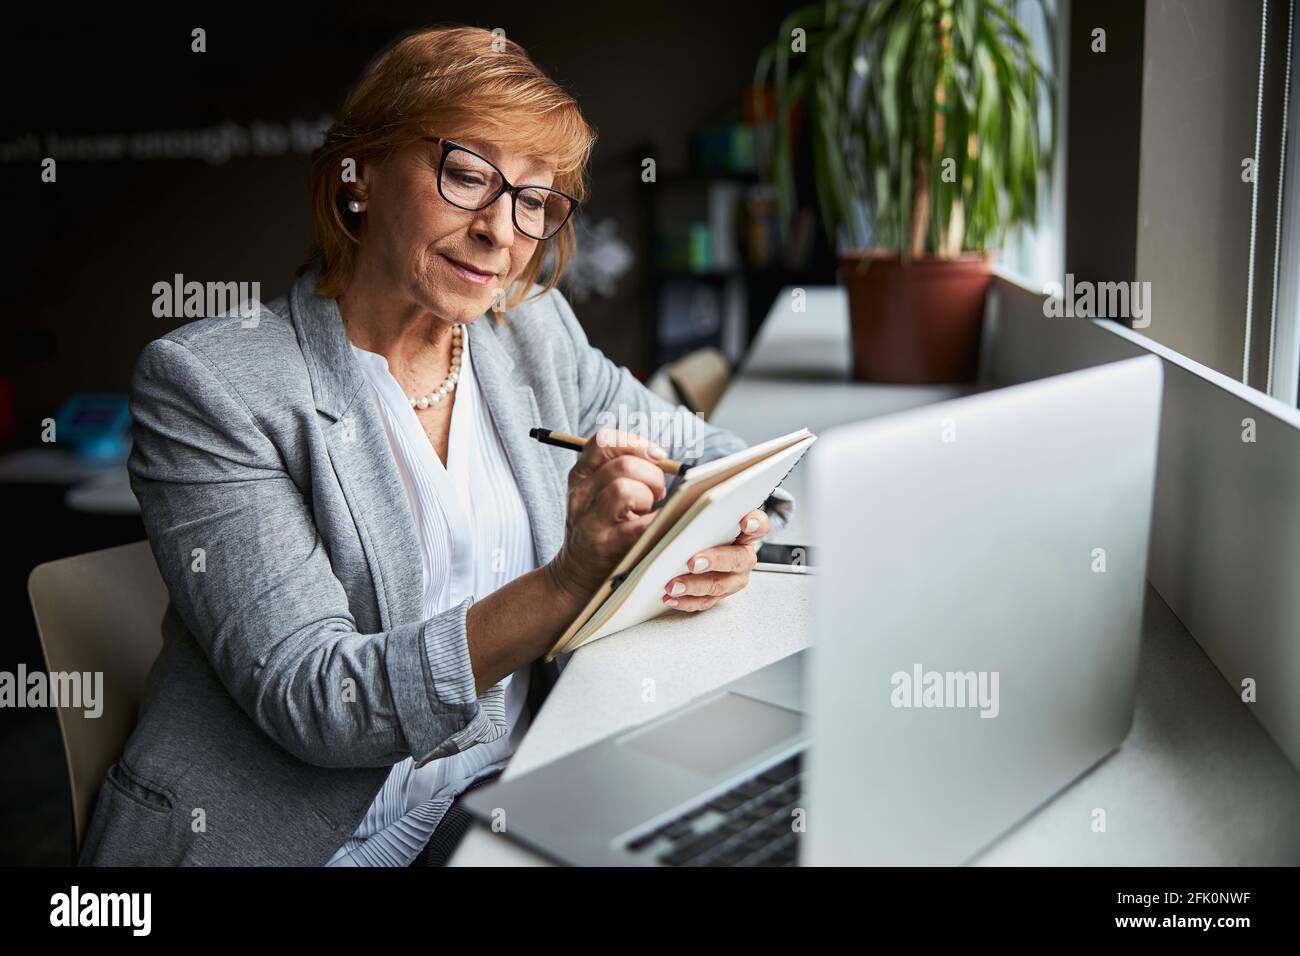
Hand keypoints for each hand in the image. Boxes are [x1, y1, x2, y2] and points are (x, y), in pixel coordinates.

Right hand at [547, 429, 667, 600]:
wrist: (575, 575)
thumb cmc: (599, 529)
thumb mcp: (596, 495)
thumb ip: (620, 471)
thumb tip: (661, 457)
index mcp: (579, 477)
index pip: (604, 441)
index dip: (635, 443)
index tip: (656, 455)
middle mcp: (580, 496)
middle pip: (622, 465)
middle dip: (652, 474)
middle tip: (658, 492)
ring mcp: (591, 522)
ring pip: (625, 489)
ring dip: (649, 496)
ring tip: (650, 509)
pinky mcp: (607, 546)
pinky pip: (640, 523)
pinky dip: (657, 519)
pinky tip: (658, 523)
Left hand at [661, 508, 767, 612]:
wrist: (685, 545)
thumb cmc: (693, 525)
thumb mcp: (693, 510)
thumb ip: (693, 500)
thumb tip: (679, 495)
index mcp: (744, 531)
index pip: (758, 524)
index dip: (755, 524)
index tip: (745, 523)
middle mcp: (743, 555)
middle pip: (738, 559)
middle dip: (715, 561)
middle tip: (694, 563)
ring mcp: (734, 578)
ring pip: (720, 585)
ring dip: (695, 586)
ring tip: (673, 586)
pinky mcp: (719, 594)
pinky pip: (705, 601)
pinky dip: (686, 601)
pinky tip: (670, 597)